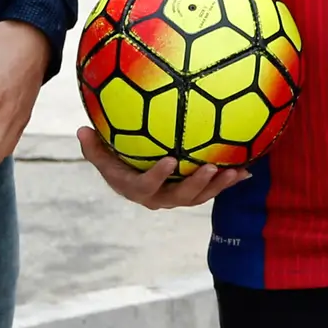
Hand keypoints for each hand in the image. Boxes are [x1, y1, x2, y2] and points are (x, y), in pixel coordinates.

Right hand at [77, 127, 248, 209]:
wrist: (132, 180)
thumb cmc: (116, 163)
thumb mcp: (102, 156)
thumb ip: (93, 147)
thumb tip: (80, 129)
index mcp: (137, 189)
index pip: (146, 186)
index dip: (158, 177)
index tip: (169, 161)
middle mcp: (159, 198)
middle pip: (180, 196)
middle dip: (197, 184)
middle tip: (209, 168)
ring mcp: (178, 197)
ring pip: (200, 196)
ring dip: (218, 186)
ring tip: (235, 171)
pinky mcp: (193, 193)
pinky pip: (211, 189)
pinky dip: (228, 181)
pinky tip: (248, 169)